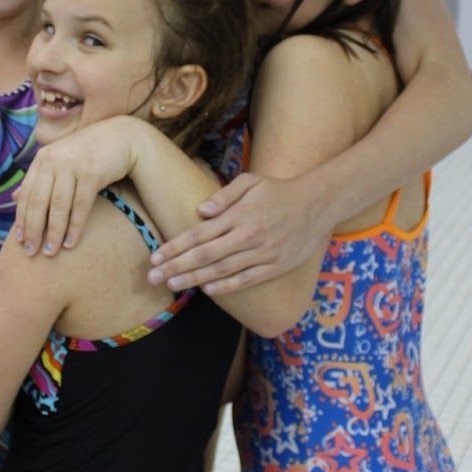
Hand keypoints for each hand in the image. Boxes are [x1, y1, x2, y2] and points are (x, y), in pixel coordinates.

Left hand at [13, 117, 136, 255]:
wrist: (121, 138)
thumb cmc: (87, 153)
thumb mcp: (59, 161)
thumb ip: (39, 178)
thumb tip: (15, 198)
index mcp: (43, 158)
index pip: (27, 193)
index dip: (22, 218)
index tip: (20, 240)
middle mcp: (54, 160)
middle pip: (38, 201)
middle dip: (34, 229)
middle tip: (31, 252)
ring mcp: (72, 165)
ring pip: (58, 206)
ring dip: (53, 232)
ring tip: (50, 251)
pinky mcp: (91, 173)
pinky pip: (80, 206)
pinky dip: (74, 226)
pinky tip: (70, 242)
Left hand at [148, 172, 330, 293]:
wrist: (318, 203)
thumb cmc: (279, 191)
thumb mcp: (251, 182)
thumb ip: (224, 196)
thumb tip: (201, 212)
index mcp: (239, 215)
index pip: (199, 234)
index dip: (175, 247)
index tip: (155, 257)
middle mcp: (248, 235)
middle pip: (205, 255)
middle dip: (176, 267)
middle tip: (152, 277)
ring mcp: (263, 253)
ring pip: (222, 270)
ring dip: (195, 279)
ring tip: (173, 285)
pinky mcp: (276, 266)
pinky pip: (247, 279)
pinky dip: (227, 286)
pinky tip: (208, 290)